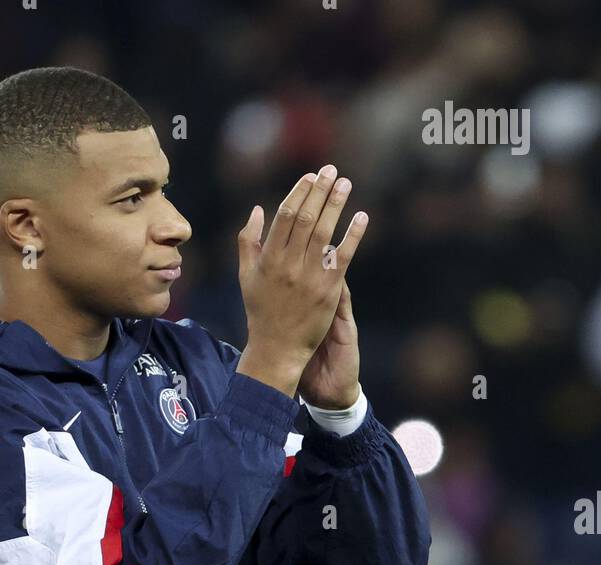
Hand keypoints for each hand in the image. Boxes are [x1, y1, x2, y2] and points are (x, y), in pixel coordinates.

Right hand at [236, 166, 368, 398]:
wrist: (277, 349)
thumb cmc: (260, 311)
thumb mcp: (246, 276)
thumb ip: (248, 242)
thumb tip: (258, 209)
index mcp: (268, 259)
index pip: (285, 216)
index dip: (299, 193)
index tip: (310, 176)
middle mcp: (288, 265)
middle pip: (306, 218)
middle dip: (319, 191)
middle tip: (331, 170)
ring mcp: (309, 278)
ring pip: (324, 232)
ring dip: (336, 204)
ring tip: (345, 183)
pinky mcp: (328, 291)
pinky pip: (343, 256)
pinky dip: (353, 235)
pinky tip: (362, 216)